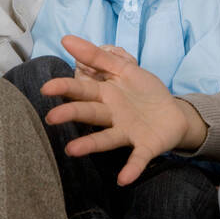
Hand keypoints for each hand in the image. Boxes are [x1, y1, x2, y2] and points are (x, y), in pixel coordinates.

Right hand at [42, 36, 189, 185]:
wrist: (173, 113)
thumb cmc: (143, 91)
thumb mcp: (124, 68)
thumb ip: (97, 56)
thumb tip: (66, 38)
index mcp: (106, 95)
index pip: (82, 90)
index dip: (65, 88)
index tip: (46, 87)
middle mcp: (112, 116)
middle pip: (90, 113)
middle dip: (71, 114)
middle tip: (51, 118)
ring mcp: (127, 133)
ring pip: (106, 138)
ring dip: (90, 145)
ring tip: (72, 150)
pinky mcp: (145, 146)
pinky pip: (137, 158)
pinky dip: (131, 168)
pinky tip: (124, 179)